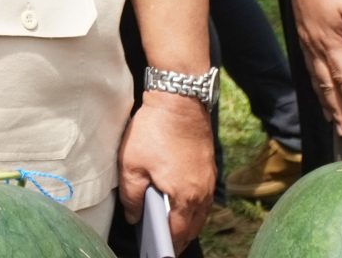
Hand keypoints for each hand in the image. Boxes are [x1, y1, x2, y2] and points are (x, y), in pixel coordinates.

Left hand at [119, 92, 215, 250]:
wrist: (180, 99)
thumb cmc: (154, 130)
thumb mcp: (131, 165)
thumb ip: (131, 197)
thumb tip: (134, 217)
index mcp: (184, 197)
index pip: (177, 233)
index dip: (166, 246)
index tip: (156, 252)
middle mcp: (202, 192)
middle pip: (192, 226)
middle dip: (179, 239)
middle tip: (163, 246)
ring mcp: (209, 180)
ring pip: (200, 212)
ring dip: (187, 223)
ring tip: (169, 229)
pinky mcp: (209, 167)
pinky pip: (203, 197)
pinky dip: (192, 206)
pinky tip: (178, 204)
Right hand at [286, 0, 341, 134]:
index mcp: (331, 43)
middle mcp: (316, 47)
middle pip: (326, 85)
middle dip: (336, 110)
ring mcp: (307, 41)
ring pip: (316, 78)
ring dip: (325, 100)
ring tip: (331, 118)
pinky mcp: (304, 33)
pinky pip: (310, 66)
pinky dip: (316, 82)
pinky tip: (318, 84)